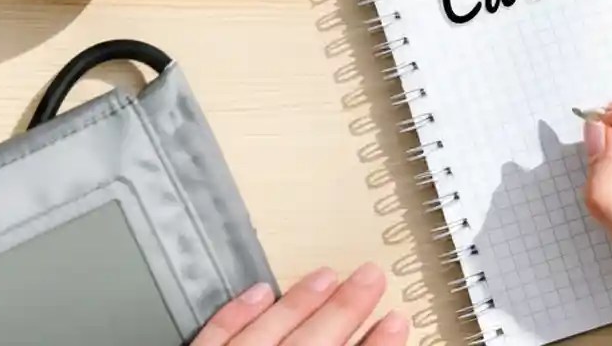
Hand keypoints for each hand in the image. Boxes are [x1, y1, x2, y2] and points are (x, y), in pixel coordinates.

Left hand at [192, 263, 407, 345]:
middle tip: (372, 276)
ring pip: (268, 334)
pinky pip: (214, 339)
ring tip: (327, 274)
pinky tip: (258, 292)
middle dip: (345, 308)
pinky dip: (237, 315)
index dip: (377, 344)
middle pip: (313, 342)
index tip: (397, 320)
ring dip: (300, 303)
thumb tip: (370, 338)